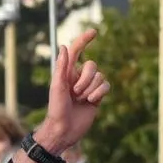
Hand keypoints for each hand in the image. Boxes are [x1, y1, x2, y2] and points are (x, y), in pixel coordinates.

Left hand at [39, 29, 110, 151]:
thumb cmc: (56, 109)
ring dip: (91, 88)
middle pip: (92, 66)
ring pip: (100, 76)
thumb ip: (61, 67)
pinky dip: (99, 93)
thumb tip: (64, 47)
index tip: (94, 31)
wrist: (64, 130)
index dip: (84, 40)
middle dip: (86, 79)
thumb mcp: (57, 87)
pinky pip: (106, 86)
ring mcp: (88, 87)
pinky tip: (91, 102)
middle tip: (75, 93)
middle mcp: (78, 77)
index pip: (77, 51)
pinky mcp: (97, 96)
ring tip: (80, 100)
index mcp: (66, 73)